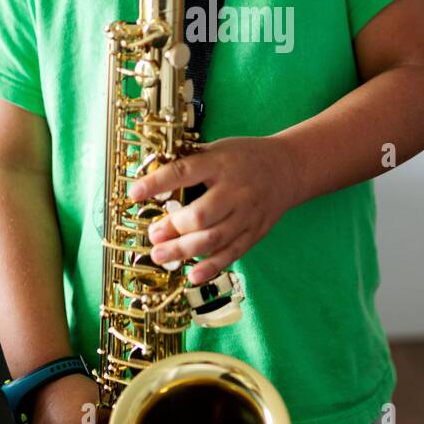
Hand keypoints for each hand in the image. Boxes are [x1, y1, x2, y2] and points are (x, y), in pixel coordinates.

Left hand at [127, 135, 296, 283]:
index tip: (134, 193)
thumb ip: (190, 161)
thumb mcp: (219, 148)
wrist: (288, 168)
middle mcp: (235, 190)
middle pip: (201, 215)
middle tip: (153, 235)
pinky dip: (211, 267)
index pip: (184, 172)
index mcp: (220, 163)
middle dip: (172, 228)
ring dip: (183, 250)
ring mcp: (246, 214)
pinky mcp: (254, 232)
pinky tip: (192, 275)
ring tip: (160, 255)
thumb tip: (150, 175)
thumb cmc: (245, 156)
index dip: (157, 183)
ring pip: (214, 239)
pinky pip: (232, 253)